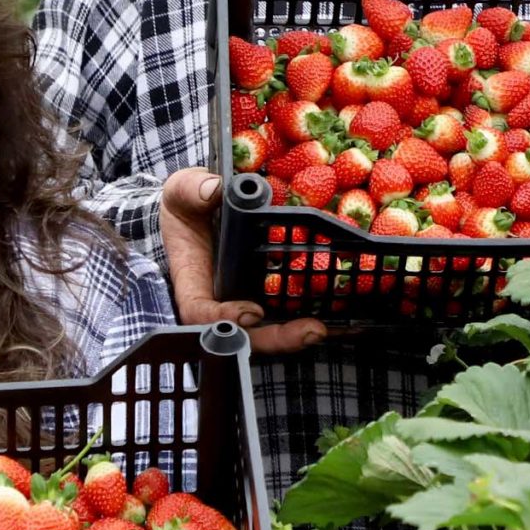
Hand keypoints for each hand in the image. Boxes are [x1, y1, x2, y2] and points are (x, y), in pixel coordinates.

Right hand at [160, 168, 326, 352]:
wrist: (203, 210)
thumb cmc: (187, 206)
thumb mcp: (181, 191)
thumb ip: (191, 190)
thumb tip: (214, 190)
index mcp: (194, 281)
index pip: (201, 313)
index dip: (225, 319)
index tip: (252, 311)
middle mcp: (222, 299)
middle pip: (245, 334)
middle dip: (278, 338)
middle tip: (311, 331)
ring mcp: (247, 299)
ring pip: (271, 330)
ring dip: (301, 335)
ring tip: (334, 327)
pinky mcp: (270, 292)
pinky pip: (291, 311)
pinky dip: (319, 316)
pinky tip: (347, 319)